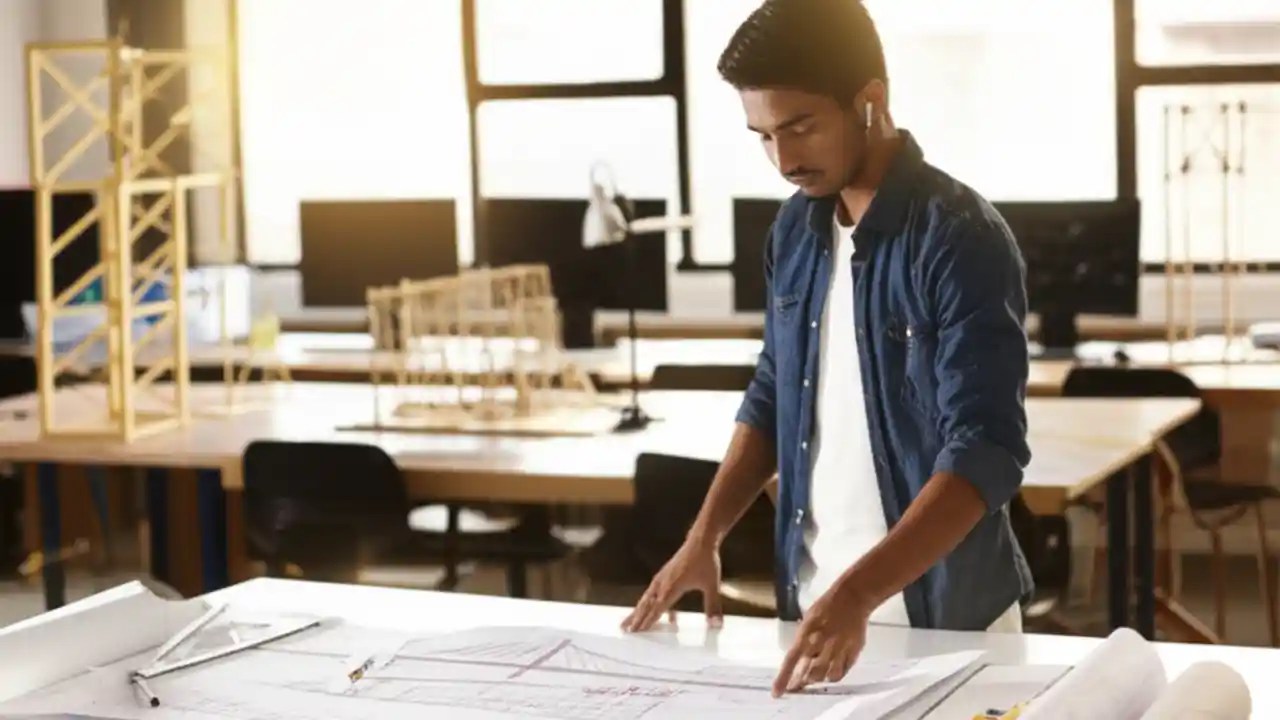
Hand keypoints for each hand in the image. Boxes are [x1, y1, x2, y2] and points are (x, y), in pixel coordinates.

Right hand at [621, 538, 723, 632]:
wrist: (701, 541)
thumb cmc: (706, 562)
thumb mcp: (712, 585)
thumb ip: (713, 606)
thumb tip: (716, 625)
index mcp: (672, 588)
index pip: (657, 608)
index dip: (647, 621)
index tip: (637, 631)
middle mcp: (663, 583)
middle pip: (646, 604)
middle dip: (636, 618)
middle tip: (625, 630)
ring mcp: (662, 578)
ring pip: (646, 598)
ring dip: (638, 610)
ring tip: (629, 621)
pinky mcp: (665, 574)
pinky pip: (653, 592)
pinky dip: (650, 602)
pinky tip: (662, 613)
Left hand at [772, 581, 870, 696]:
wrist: (852, 598)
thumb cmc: (827, 606)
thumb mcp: (808, 619)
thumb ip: (803, 640)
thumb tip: (798, 659)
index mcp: (808, 633)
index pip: (791, 659)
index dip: (783, 678)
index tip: (777, 692)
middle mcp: (823, 643)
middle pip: (811, 674)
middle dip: (802, 682)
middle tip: (798, 684)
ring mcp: (840, 649)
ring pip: (828, 676)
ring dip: (819, 679)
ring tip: (815, 676)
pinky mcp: (853, 651)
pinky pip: (843, 671)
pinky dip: (835, 675)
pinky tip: (831, 671)